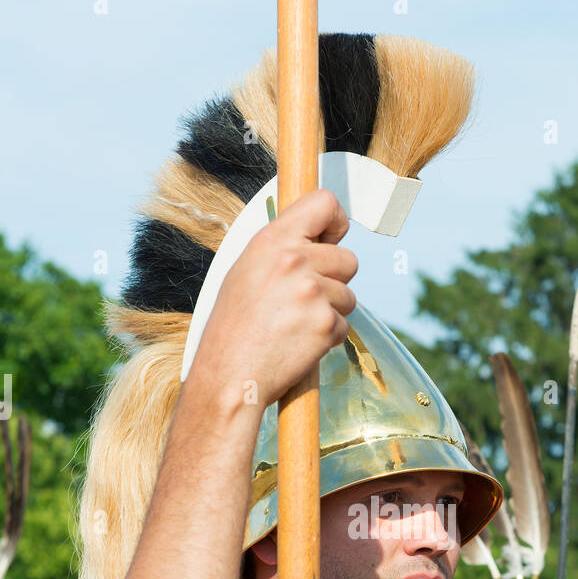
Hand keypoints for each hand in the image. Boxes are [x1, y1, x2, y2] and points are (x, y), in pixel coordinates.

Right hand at [195, 188, 357, 410]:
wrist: (229, 375)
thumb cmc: (233, 326)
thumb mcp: (246, 271)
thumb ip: (282, 250)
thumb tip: (319, 238)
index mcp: (272, 241)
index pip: (323, 203)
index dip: (335, 220)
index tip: (332, 236)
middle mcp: (295, 260)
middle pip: (348, 259)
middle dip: (334, 280)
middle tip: (302, 300)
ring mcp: (313, 293)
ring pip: (348, 295)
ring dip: (329, 311)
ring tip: (294, 325)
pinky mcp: (325, 324)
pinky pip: (343, 325)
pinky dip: (327, 337)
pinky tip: (298, 343)